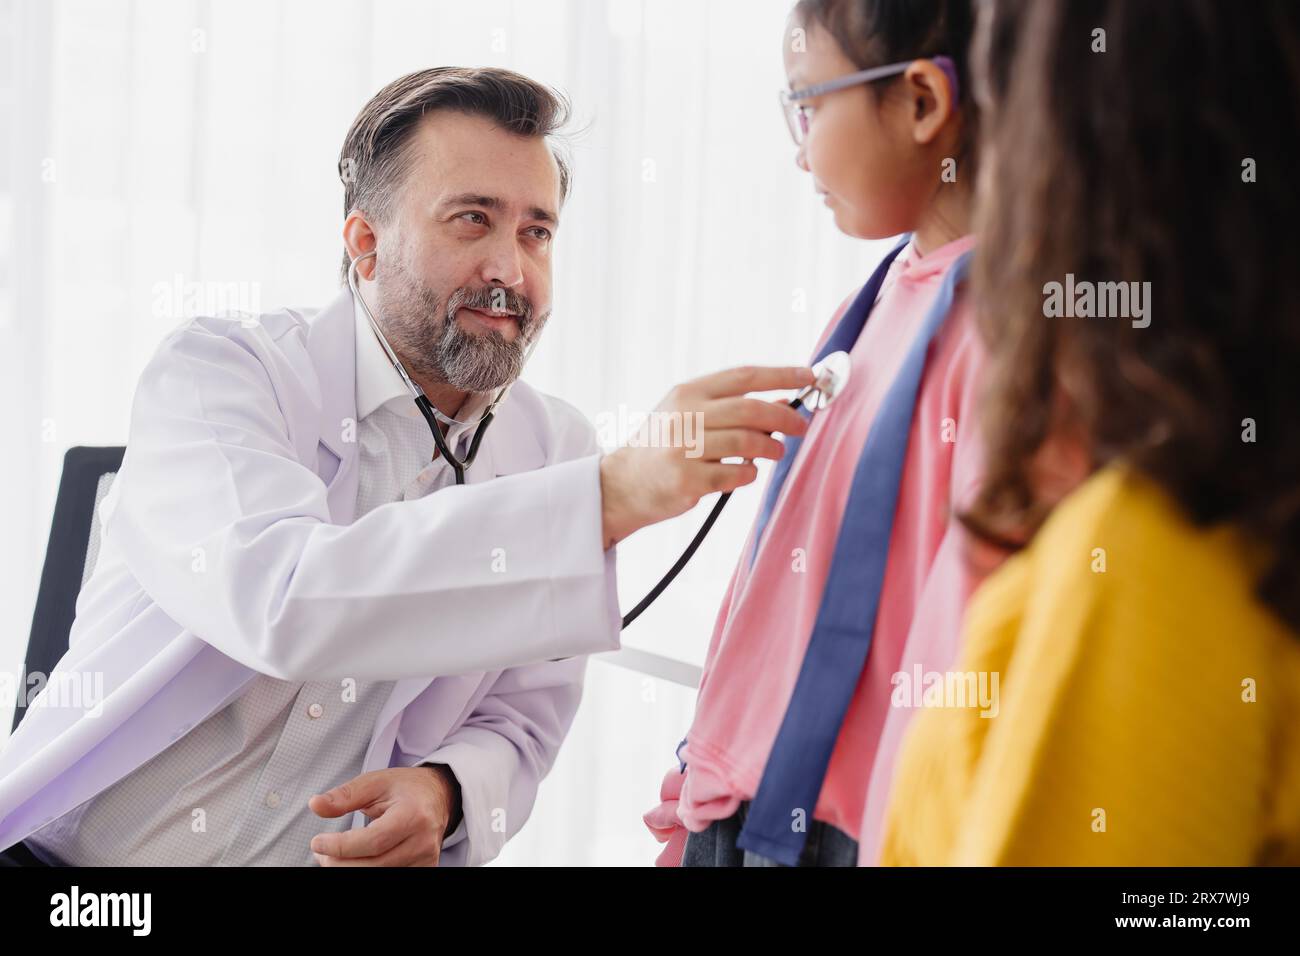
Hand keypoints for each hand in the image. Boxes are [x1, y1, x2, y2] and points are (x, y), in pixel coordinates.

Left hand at [308, 765, 461, 866]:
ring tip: (333, 856)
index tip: (317, 842)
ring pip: (378, 875)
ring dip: (348, 869)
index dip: (341, 846)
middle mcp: (423, 841)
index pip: (374, 840)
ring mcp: (425, 860)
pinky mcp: (424, 870)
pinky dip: (366, 870)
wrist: (438, 796)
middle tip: (321, 852)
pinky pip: (388, 877)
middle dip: (339, 863)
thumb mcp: (375, 782)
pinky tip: (353, 861)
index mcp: (413, 815)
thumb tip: (315, 805)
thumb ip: (345, 795)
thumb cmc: (405, 788)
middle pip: (374, 865)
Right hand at [599, 365, 814, 547]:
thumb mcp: (687, 416)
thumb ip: (729, 408)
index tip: (807, 376)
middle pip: (750, 409)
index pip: (743, 376)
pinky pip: (736, 473)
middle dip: (784, 417)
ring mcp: (684, 448)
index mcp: (687, 393)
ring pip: (747, 442)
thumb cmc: (662, 447)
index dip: (781, 374)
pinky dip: (750, 472)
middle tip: (801, 426)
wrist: (622, 484)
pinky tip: (747, 471)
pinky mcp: (688, 480)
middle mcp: (685, 416)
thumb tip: (782, 404)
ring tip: (776, 452)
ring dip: (770, 448)